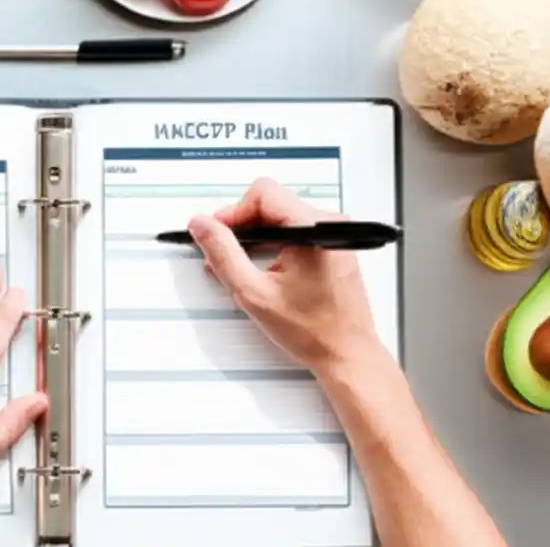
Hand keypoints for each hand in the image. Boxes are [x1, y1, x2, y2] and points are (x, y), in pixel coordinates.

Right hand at [187, 178, 381, 375]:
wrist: (347, 355)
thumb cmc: (315, 331)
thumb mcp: (255, 294)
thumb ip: (223, 254)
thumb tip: (202, 226)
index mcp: (313, 228)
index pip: (262, 194)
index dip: (232, 212)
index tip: (217, 233)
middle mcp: (328, 224)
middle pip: (271, 203)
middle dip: (242, 226)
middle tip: (224, 252)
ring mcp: (333, 235)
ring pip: (280, 216)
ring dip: (256, 237)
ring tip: (243, 266)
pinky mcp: (332, 246)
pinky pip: (295, 230)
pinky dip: (273, 244)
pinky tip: (263, 269)